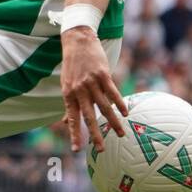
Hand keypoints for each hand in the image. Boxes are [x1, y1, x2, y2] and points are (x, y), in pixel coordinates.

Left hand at [61, 27, 128, 152]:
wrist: (77, 41)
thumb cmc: (72, 65)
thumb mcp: (66, 84)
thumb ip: (69, 103)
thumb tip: (65, 123)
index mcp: (68, 95)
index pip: (71, 119)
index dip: (74, 134)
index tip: (76, 150)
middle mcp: (79, 91)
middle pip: (89, 117)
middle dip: (95, 134)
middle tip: (101, 149)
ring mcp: (91, 83)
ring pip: (104, 107)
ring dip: (113, 122)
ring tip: (121, 134)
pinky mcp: (102, 75)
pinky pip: (113, 92)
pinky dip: (120, 103)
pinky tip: (126, 113)